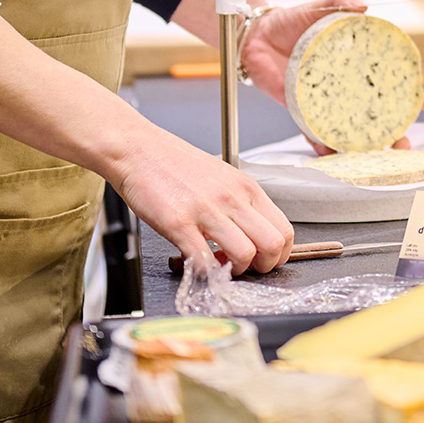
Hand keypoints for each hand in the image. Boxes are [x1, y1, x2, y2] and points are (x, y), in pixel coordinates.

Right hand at [106, 124, 294, 273]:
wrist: (139, 150)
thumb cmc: (177, 165)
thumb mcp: (223, 178)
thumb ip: (240, 205)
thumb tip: (252, 236)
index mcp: (247, 188)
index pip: (284, 230)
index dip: (278, 255)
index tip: (262, 260)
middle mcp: (233, 198)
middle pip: (273, 245)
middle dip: (262, 267)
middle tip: (243, 268)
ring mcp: (207, 210)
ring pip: (245, 255)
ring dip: (234, 271)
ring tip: (218, 266)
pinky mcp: (179, 223)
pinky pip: (203, 260)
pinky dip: (204, 272)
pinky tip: (196, 266)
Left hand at [241, 0, 417, 154]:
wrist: (255, 34)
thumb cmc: (289, 20)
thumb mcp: (318, 6)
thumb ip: (339, 0)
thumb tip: (361, 4)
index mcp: (353, 60)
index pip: (387, 77)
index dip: (408, 91)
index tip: (423, 102)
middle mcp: (342, 83)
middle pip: (373, 111)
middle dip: (392, 130)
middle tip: (403, 142)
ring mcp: (323, 98)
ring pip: (348, 127)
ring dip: (361, 144)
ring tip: (372, 157)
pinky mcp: (299, 107)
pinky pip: (313, 131)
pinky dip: (321, 145)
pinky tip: (330, 154)